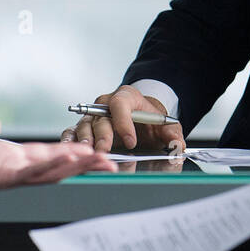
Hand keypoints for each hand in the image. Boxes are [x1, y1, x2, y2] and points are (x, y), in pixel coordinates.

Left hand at [0, 117, 115, 197]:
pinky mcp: (0, 178)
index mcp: (10, 158)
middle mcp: (14, 169)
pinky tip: (68, 157)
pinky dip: (50, 165)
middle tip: (109, 162)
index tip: (92, 150)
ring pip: (50, 173)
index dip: (70, 153)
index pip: (48, 155)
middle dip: (83, 165)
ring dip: (74, 166)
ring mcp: (9, 175)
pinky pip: (31, 172)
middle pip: (57, 168)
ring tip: (97, 160)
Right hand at [59, 85, 185, 153]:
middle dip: (103, 136)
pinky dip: (70, 141)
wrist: (140, 117)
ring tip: (87, 153)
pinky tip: (70, 151)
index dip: (124, 123)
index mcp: (126, 97)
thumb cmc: (149, 119)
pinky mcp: (84, 127)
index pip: (121, 105)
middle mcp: (105, 104)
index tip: (131, 142)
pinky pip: (73, 131)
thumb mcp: (165, 124)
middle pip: (101, 118)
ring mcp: (93, 116)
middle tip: (105, 151)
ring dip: (85, 140)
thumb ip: (172, 133)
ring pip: (84, 125)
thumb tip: (178, 145)